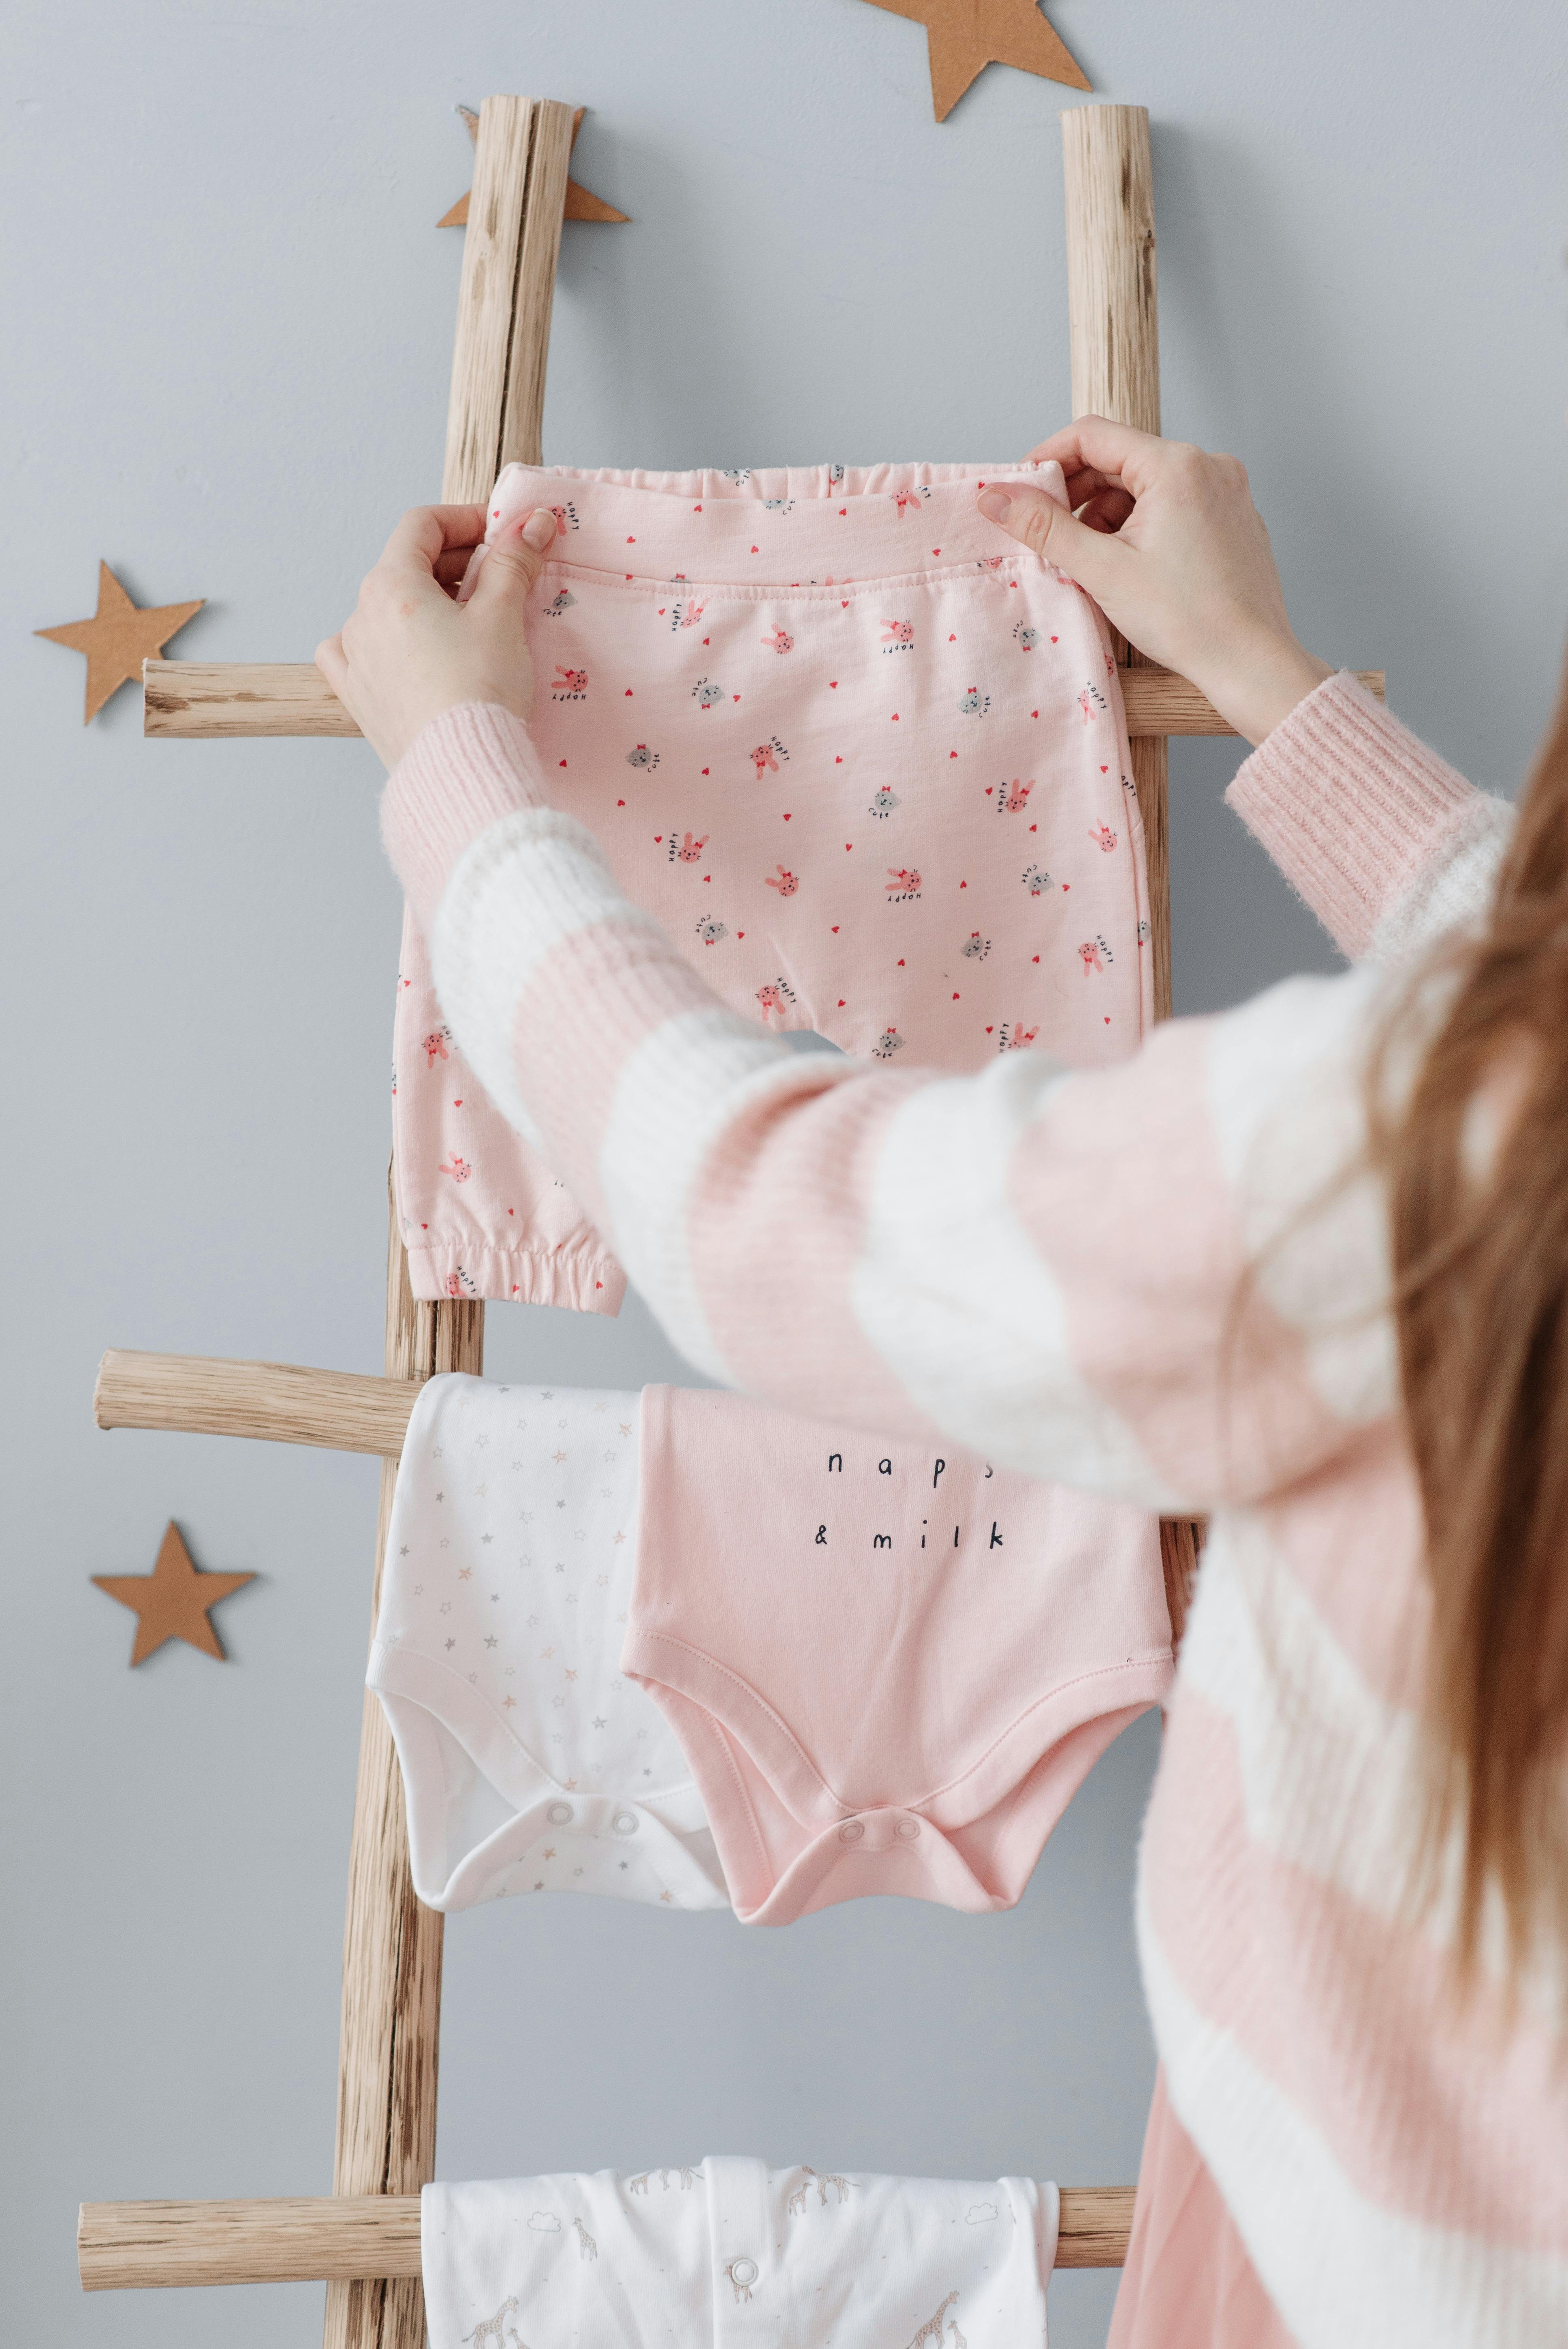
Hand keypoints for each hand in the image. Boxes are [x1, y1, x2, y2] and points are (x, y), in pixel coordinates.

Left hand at [316, 501, 557, 768]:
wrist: (461, 769)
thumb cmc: (479, 691)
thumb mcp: (503, 616)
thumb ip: (514, 562)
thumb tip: (532, 524)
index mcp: (390, 585)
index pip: (421, 525)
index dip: (465, 520)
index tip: (501, 533)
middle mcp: (361, 616)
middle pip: (406, 566)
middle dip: (454, 564)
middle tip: (499, 578)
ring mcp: (355, 658)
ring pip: (387, 610)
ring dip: (427, 604)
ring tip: (469, 624)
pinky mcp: (359, 698)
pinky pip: (361, 654)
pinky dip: (386, 642)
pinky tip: (409, 651)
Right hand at [977, 420, 1331, 744]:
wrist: (1252, 663)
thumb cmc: (1189, 620)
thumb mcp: (1101, 570)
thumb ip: (1043, 528)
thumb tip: (995, 497)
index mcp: (1177, 465)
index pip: (1092, 435)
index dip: (1046, 459)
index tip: (1020, 491)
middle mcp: (1208, 466)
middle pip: (1120, 459)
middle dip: (1077, 495)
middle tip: (1048, 536)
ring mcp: (1225, 491)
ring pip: (1145, 486)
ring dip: (1107, 515)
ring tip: (1091, 562)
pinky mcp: (1232, 519)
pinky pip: (1173, 506)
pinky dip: (1140, 527)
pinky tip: (1126, 567)